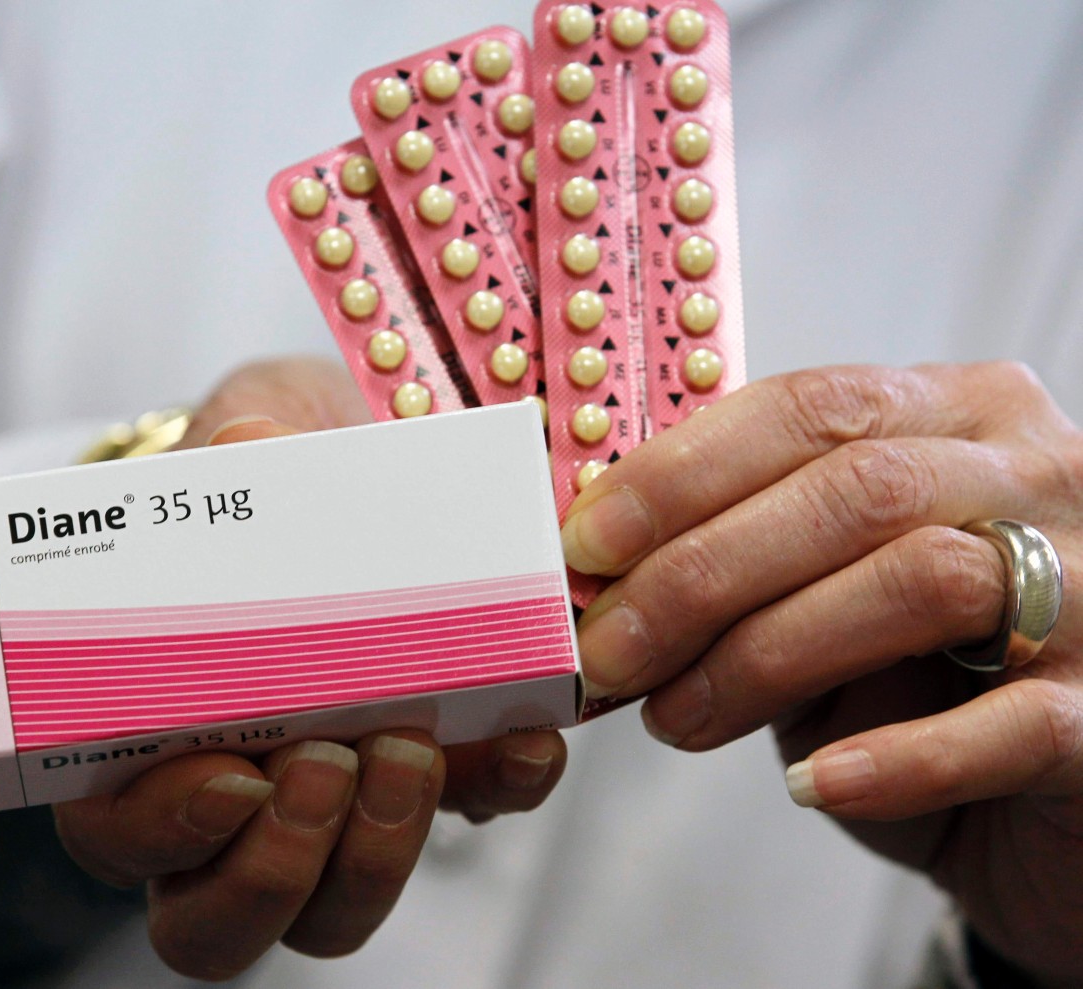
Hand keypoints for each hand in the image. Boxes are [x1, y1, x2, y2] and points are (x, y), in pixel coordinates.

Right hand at [55, 357, 565, 979]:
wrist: (356, 455)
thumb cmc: (270, 458)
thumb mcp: (248, 423)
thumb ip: (239, 433)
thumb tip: (246, 446)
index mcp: (143, 724)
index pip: (117, 830)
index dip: (161, 829)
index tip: (228, 773)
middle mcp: (231, 792)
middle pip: (218, 918)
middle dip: (276, 866)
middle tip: (325, 761)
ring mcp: (337, 795)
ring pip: (333, 910)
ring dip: (378, 851)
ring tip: (413, 747)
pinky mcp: (441, 770)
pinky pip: (469, 821)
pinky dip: (499, 789)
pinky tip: (523, 737)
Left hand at [562, 362, 1082, 985]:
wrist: (1047, 796)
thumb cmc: (918, 674)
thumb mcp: (823, 588)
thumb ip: (747, 557)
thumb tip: (602, 572)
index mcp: (956, 415)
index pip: (808, 409)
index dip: (684, 472)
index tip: (586, 541)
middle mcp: (1037, 476)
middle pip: (856, 491)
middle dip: (702, 571)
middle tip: (607, 650)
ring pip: (922, 582)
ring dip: (768, 655)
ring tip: (677, 718)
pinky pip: (1008, 724)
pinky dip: (895, 757)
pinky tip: (812, 782)